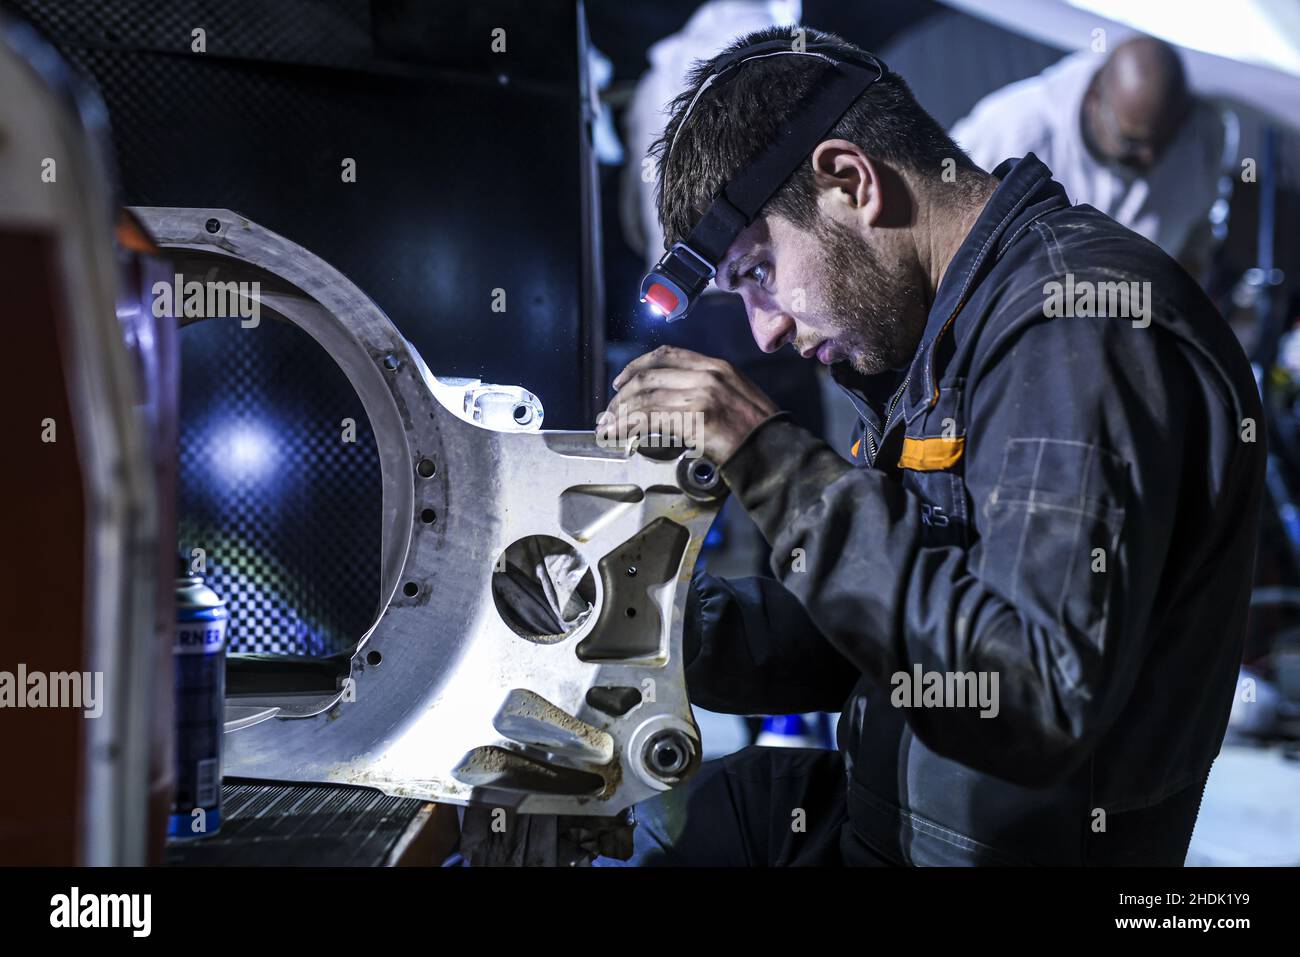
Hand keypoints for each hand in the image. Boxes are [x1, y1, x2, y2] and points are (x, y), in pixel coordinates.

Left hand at [597, 346, 778, 464]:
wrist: (778, 452)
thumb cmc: (760, 434)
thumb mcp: (737, 398)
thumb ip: (708, 391)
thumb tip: (675, 401)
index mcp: (718, 367)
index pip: (667, 354)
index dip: (638, 365)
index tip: (621, 380)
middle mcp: (708, 374)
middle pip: (650, 375)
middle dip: (622, 394)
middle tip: (609, 412)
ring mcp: (702, 395)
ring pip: (645, 396)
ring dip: (620, 412)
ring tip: (607, 426)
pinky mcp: (696, 418)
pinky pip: (650, 417)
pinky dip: (627, 425)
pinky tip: (618, 434)